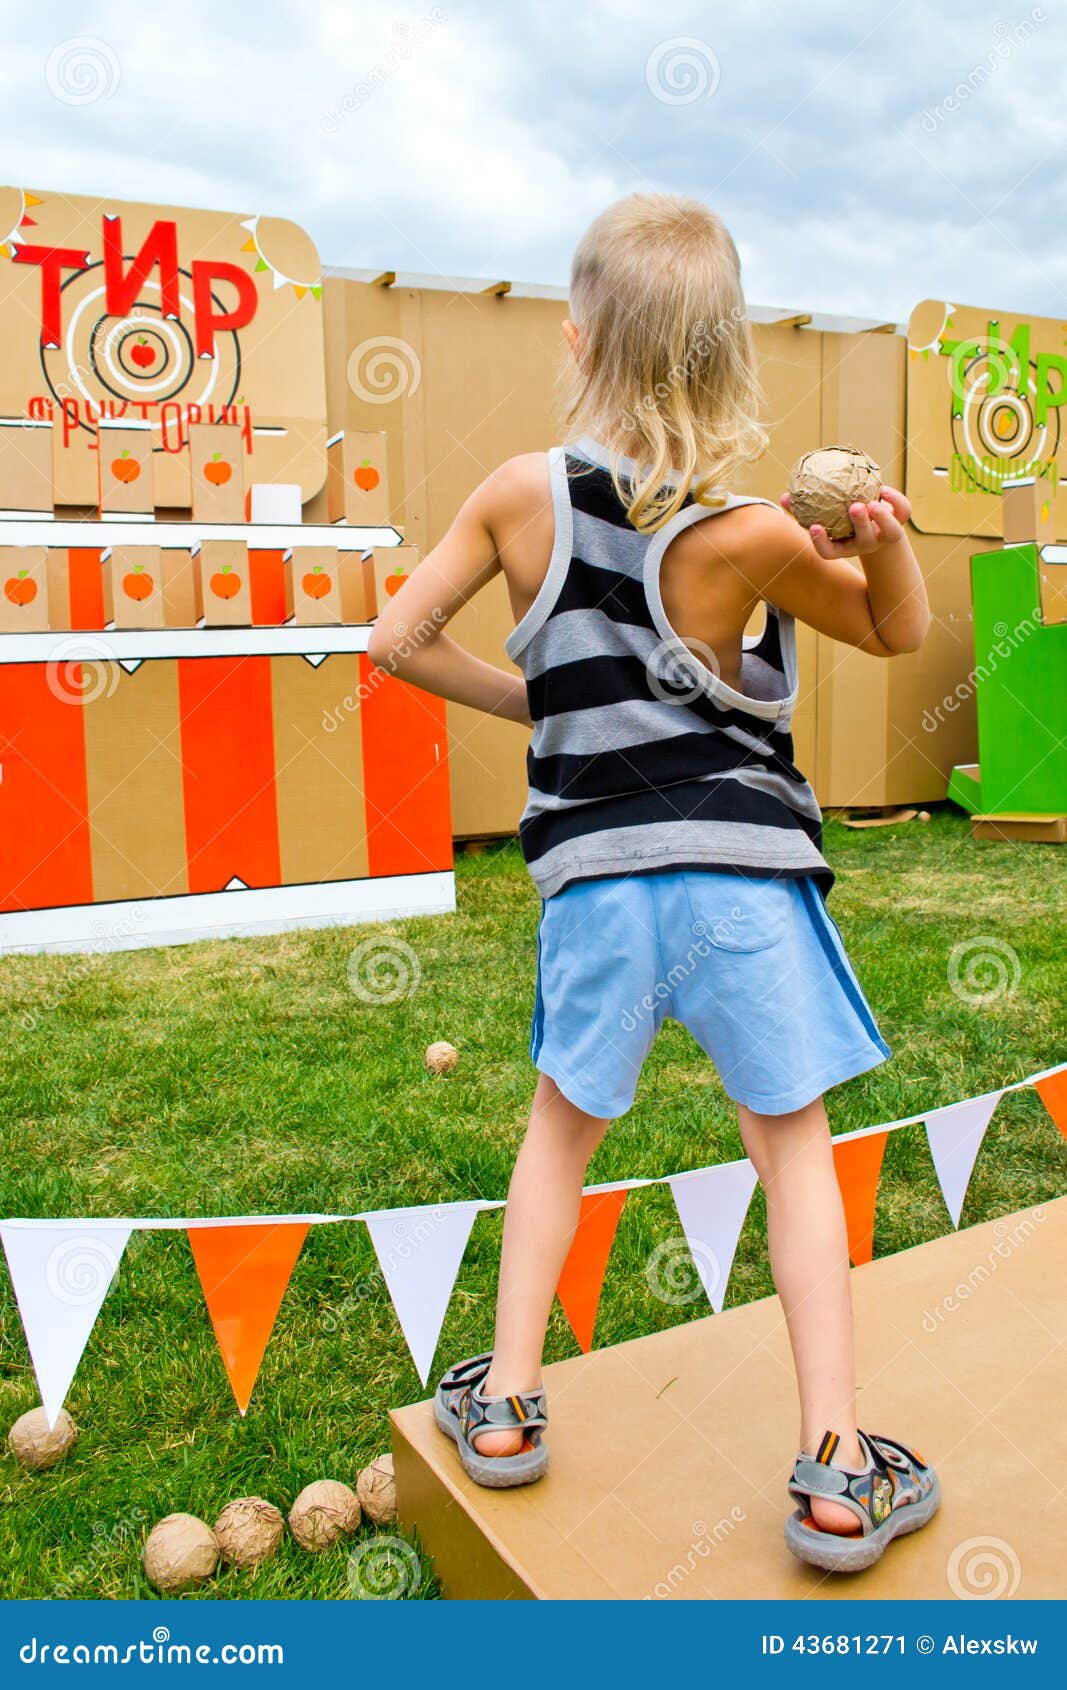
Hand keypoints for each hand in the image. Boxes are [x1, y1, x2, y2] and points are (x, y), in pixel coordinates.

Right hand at [780, 485, 910, 558]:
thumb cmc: (842, 522)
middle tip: (855, 507)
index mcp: (845, 547)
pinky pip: (903, 512)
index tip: (813, 526)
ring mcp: (885, 535)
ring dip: (883, 516)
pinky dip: (896, 501)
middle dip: (861, 524)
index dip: (821, 542)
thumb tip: (785, 497)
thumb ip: (804, 510)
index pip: (830, 552)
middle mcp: (866, 543)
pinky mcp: (900, 522)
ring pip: (891, 532)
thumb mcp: (823, 518)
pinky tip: (884, 489)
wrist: (876, 528)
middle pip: (864, 542)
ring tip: (872, 500)